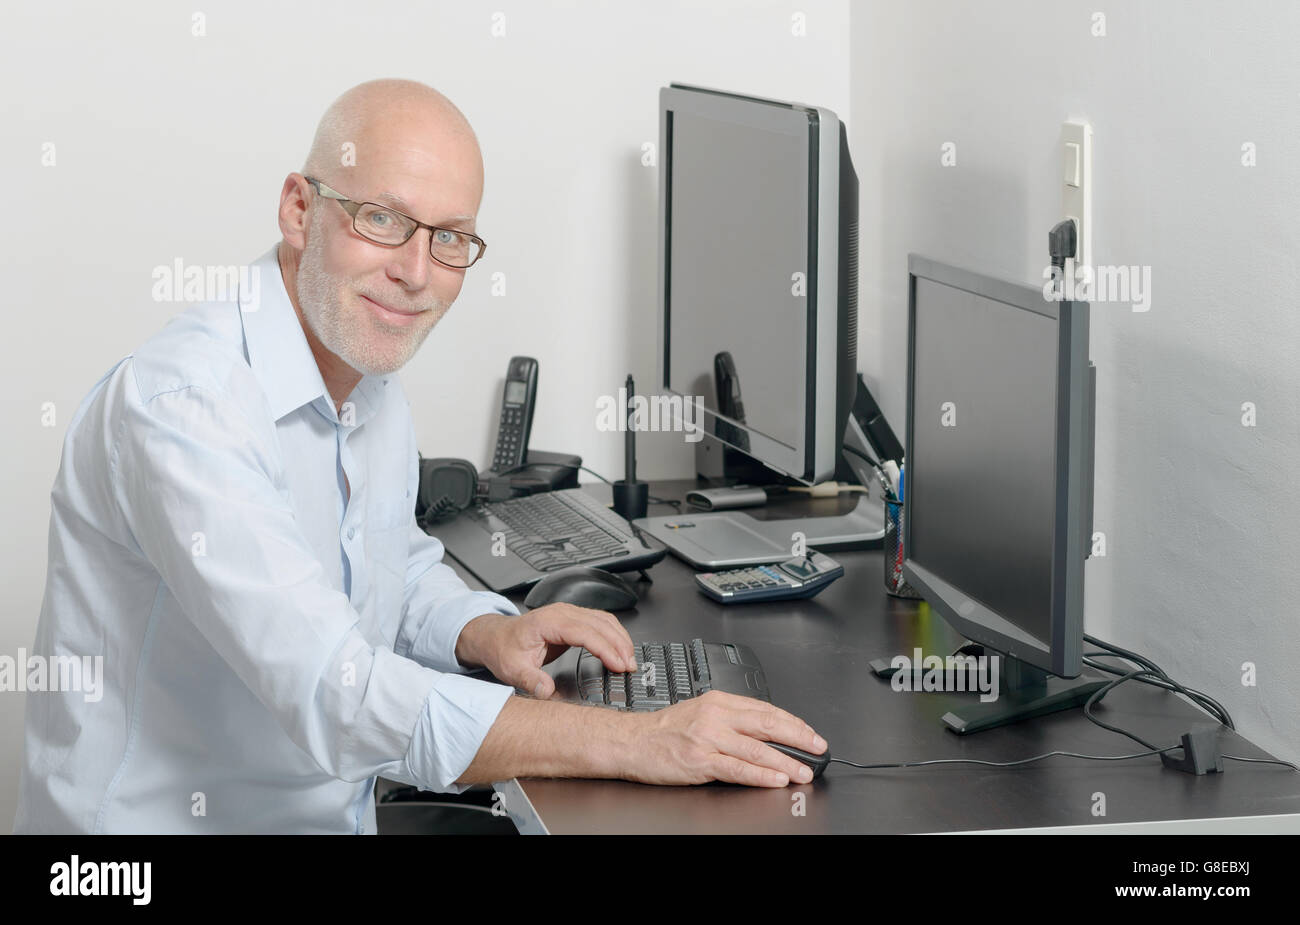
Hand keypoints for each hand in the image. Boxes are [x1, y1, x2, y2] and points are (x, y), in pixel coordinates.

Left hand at [456, 605, 635, 697]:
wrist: (495, 637)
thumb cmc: (503, 649)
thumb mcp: (511, 669)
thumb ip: (529, 680)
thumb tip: (547, 691)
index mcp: (548, 622)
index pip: (585, 632)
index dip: (605, 648)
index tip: (619, 665)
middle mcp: (562, 613)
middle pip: (600, 624)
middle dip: (619, 645)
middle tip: (630, 667)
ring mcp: (568, 614)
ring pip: (604, 620)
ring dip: (620, 639)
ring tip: (629, 661)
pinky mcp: (573, 619)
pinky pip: (600, 622)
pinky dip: (614, 635)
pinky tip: (619, 650)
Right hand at [621, 690, 826, 786]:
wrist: (631, 741)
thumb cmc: (663, 731)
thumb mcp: (700, 713)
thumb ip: (730, 720)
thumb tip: (766, 733)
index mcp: (718, 702)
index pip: (766, 710)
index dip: (793, 723)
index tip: (811, 734)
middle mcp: (715, 717)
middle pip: (767, 725)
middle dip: (798, 738)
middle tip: (818, 749)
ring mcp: (708, 738)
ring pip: (757, 749)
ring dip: (785, 761)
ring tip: (804, 771)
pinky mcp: (700, 760)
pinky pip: (737, 768)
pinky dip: (760, 774)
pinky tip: (776, 778)